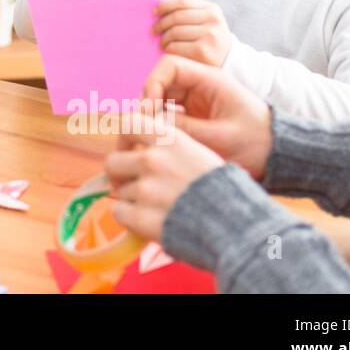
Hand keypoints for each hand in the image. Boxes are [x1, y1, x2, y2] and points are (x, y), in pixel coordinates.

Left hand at [104, 121, 223, 242]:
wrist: (237, 226)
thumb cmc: (224, 191)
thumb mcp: (199, 154)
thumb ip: (168, 148)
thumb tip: (138, 148)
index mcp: (169, 140)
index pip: (128, 124)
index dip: (124, 140)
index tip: (130, 151)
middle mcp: (153, 159)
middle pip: (112, 161)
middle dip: (120, 175)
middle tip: (132, 185)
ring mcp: (145, 188)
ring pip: (119, 192)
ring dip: (133, 201)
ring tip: (158, 209)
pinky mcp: (140, 216)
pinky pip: (120, 213)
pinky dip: (132, 219)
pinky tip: (152, 222)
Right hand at [125, 54, 273, 178]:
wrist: (279, 155)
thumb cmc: (257, 143)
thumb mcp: (220, 138)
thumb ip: (184, 129)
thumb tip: (150, 123)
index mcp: (210, 80)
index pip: (170, 65)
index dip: (153, 82)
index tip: (148, 109)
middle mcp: (200, 85)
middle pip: (161, 81)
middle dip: (149, 101)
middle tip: (145, 126)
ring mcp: (196, 100)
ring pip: (162, 98)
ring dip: (153, 114)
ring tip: (152, 136)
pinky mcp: (195, 115)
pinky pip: (169, 113)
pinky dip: (161, 124)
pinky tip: (162, 140)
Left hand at [153, 0, 232, 66]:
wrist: (228, 62)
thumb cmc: (209, 39)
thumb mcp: (206, 21)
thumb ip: (189, 13)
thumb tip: (158, 10)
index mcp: (212, 9)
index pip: (182, 1)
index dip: (164, 5)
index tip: (154, 12)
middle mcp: (213, 20)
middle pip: (176, 17)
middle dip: (160, 24)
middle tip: (153, 31)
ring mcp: (209, 35)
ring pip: (174, 32)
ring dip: (163, 38)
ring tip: (162, 43)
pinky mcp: (203, 52)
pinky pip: (175, 46)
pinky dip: (168, 49)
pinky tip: (168, 51)